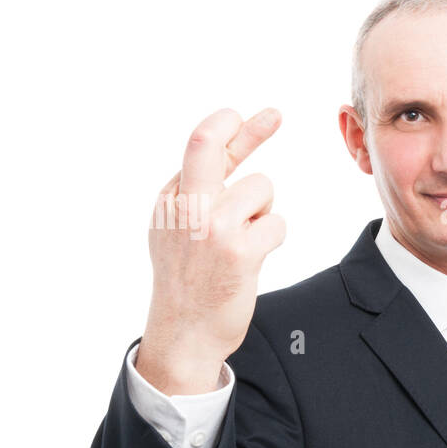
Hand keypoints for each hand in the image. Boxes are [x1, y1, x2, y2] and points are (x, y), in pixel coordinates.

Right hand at [137, 108, 286, 394]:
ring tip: (245, 239)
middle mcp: (185, 208)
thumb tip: (223, 150)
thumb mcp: (175, 230)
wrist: (185, 332)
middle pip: (208, 145)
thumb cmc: (187, 280)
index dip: (226, 127)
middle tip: (275, 115)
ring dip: (264, 210)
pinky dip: (273, 236)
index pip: (198, 148)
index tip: (243, 115)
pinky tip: (255, 256)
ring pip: (262, 188)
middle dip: (244, 128)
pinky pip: (277, 223)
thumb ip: (197, 193)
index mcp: (169, 201)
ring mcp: (211, 228)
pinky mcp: (239, 252)